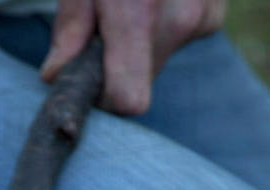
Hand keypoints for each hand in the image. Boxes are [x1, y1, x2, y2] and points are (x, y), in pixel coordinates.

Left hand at [41, 0, 225, 114]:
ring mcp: (202, 18)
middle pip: (140, 83)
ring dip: (137, 48)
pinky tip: (152, 2)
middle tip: (103, 29)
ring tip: (130, 7)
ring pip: (157, 63)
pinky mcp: (213, 17)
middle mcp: (180, 20)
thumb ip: (70, 27)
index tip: (88, 82)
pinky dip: (159, 31)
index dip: (104, 99)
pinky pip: (177, 43)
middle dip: (116, 66)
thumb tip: (56, 75)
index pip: (128, 99)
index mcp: (140, 14)